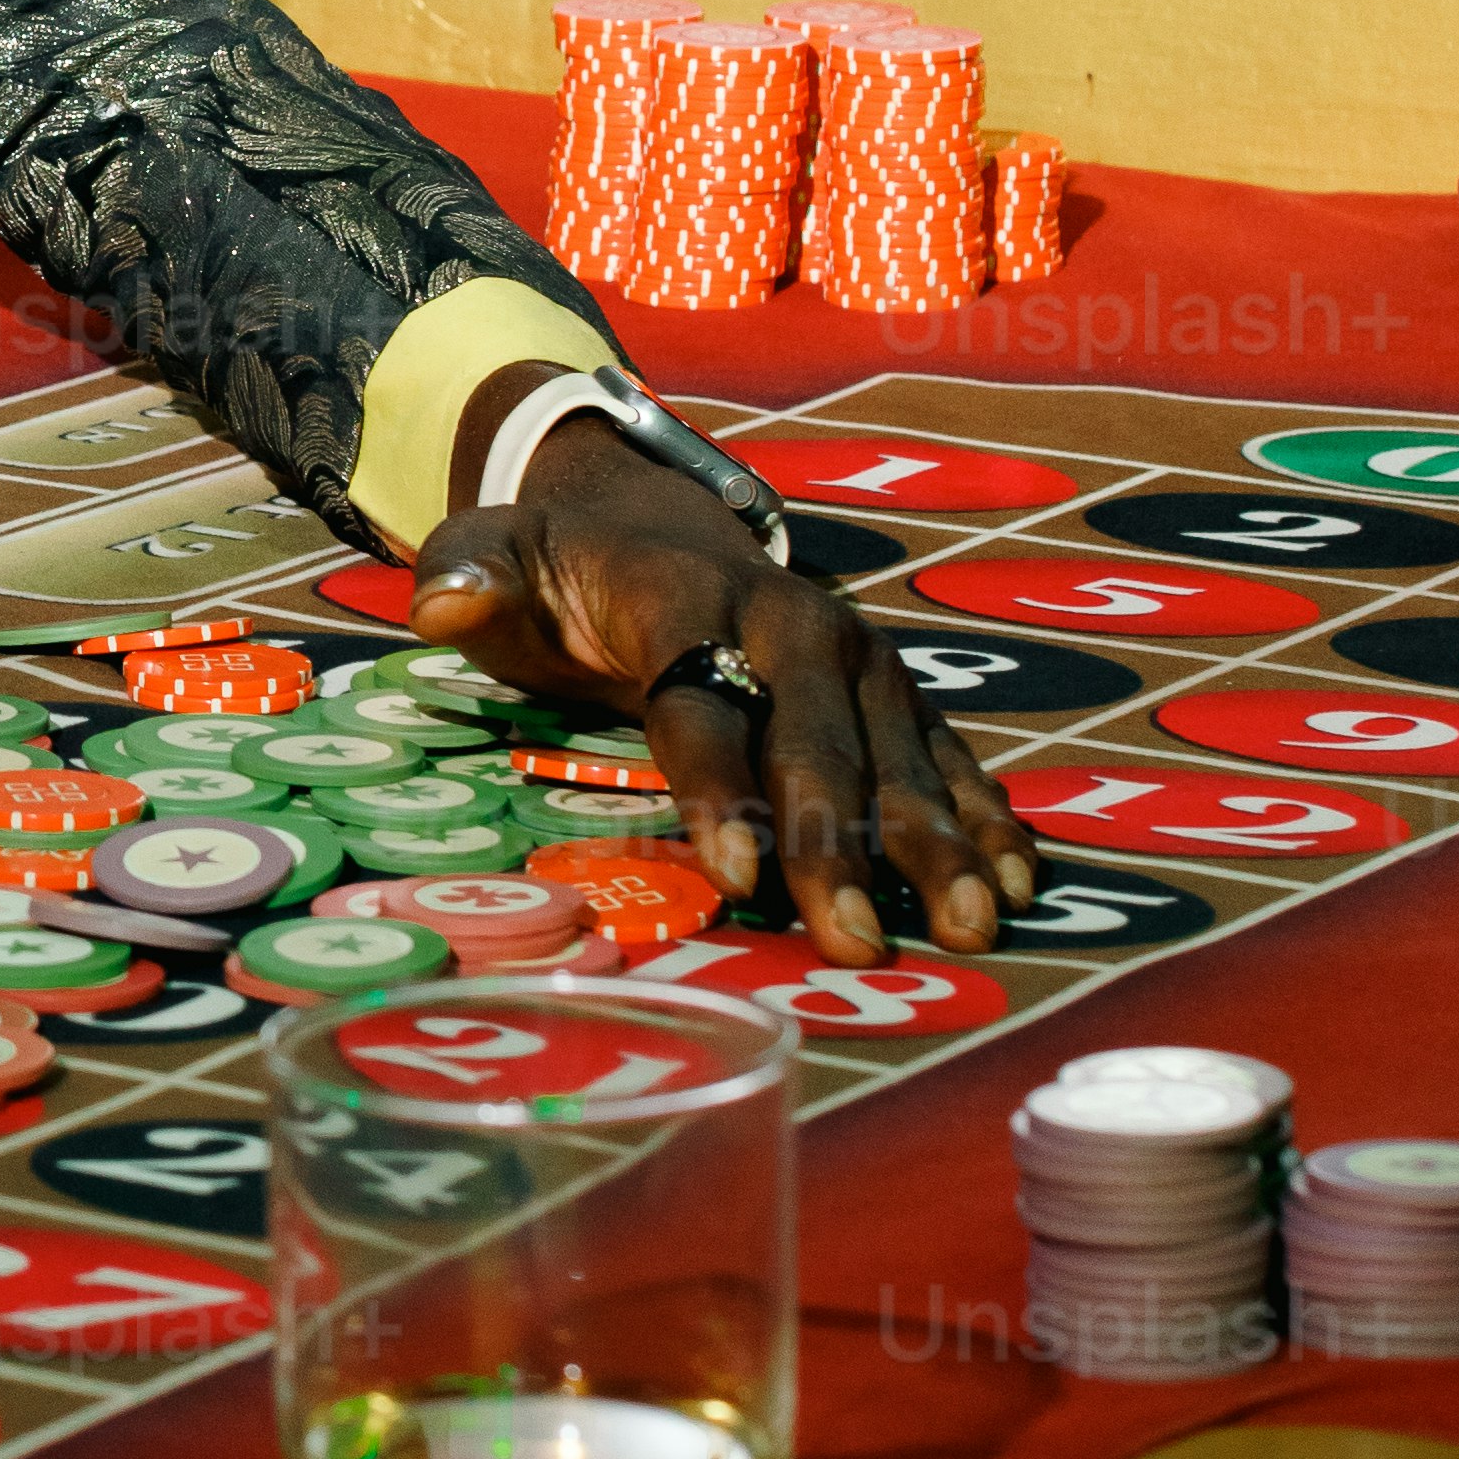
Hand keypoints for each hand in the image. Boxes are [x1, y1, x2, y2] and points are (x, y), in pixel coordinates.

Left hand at [405, 421, 1035, 964]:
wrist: (656, 517)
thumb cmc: (563, 569)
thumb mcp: (498, 552)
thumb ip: (468, 572)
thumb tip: (445, 600)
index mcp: (689, 598)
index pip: (701, 703)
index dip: (717, 788)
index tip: (736, 874)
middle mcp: (792, 623)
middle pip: (815, 744)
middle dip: (837, 843)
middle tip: (853, 940)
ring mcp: (857, 656)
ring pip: (900, 757)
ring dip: (936, 844)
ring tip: (964, 927)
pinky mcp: (894, 689)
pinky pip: (949, 755)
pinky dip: (985, 815)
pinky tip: (1013, 882)